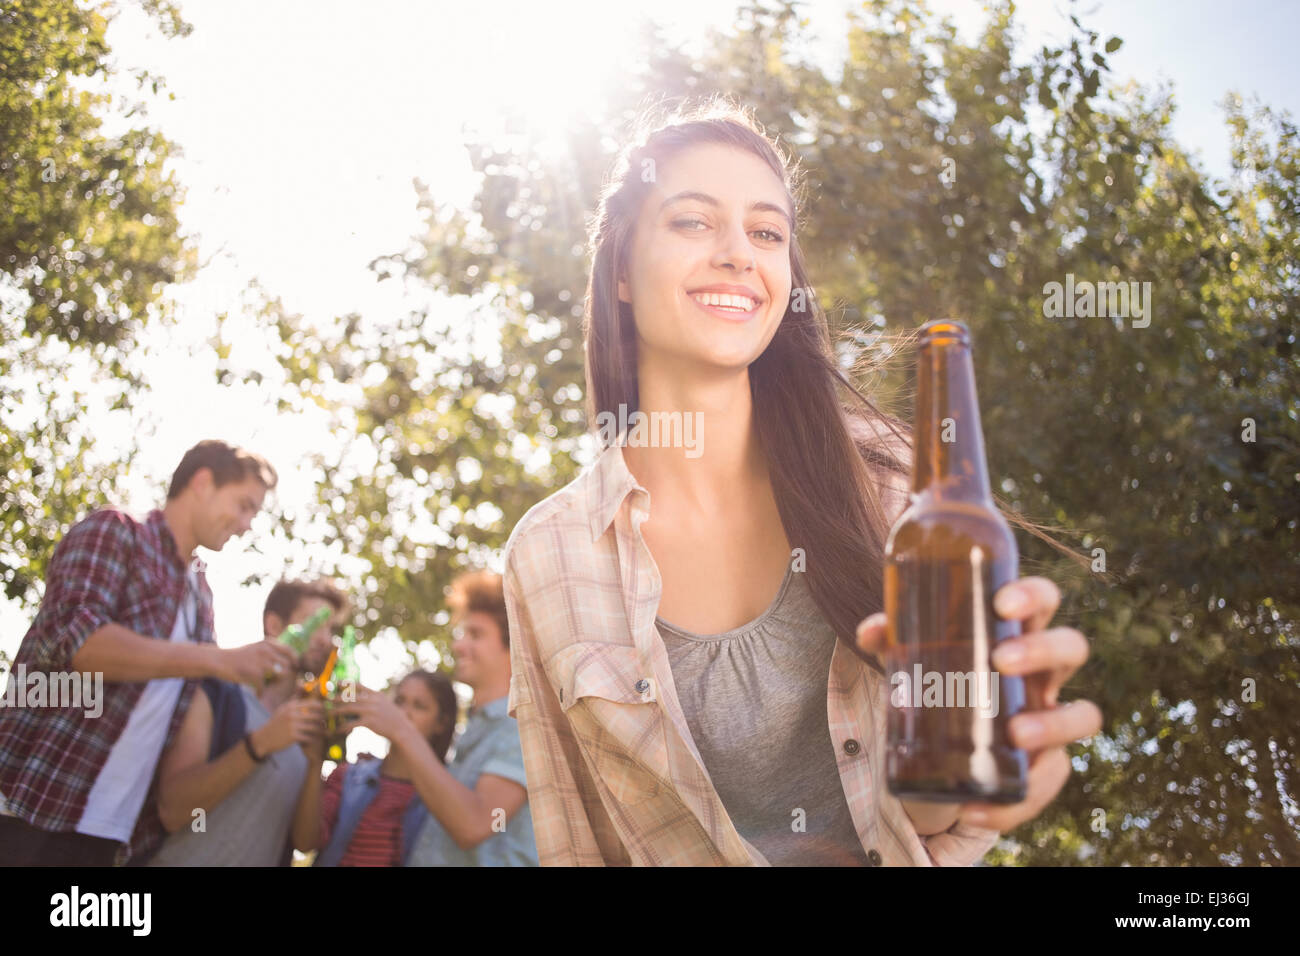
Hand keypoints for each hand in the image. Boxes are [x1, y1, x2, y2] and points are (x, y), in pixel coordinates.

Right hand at [215, 640, 299, 687]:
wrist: (218, 660)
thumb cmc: (236, 656)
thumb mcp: (254, 647)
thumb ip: (269, 651)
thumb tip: (286, 660)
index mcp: (267, 643)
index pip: (289, 651)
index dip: (294, 660)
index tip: (294, 667)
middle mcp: (266, 651)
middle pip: (287, 664)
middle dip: (285, 674)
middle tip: (278, 681)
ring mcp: (261, 662)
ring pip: (281, 674)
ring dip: (276, 683)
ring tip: (269, 686)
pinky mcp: (255, 673)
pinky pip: (264, 686)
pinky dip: (261, 692)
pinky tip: (258, 694)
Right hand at [252, 697, 325, 756]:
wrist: (264, 738)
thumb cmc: (276, 722)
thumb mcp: (283, 708)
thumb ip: (295, 697)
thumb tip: (302, 682)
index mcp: (291, 706)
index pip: (313, 704)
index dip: (321, 708)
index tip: (324, 712)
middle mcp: (292, 714)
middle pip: (315, 715)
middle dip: (322, 720)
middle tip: (325, 722)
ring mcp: (292, 725)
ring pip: (313, 727)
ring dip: (319, 730)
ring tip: (322, 731)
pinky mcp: (293, 736)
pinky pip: (309, 737)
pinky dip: (313, 739)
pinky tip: (314, 739)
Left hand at [335, 687, 413, 744]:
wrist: (401, 728)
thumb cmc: (391, 717)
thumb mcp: (384, 703)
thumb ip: (372, 699)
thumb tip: (360, 698)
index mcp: (375, 694)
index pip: (358, 685)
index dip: (346, 684)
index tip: (336, 684)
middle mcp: (372, 700)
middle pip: (350, 697)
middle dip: (336, 698)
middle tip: (326, 700)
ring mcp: (370, 710)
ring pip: (348, 709)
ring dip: (336, 711)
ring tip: (328, 714)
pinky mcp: (369, 722)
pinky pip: (351, 723)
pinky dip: (342, 727)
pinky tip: (336, 730)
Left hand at [856, 576, 1102, 832]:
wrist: (942, 744)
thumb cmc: (941, 679)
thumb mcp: (913, 658)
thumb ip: (892, 640)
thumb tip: (871, 631)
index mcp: (1016, 632)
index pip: (1043, 600)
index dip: (1033, 594)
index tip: (1001, 602)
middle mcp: (1044, 672)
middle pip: (1072, 647)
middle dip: (1043, 649)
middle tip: (1002, 659)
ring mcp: (1050, 718)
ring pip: (1083, 715)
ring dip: (1053, 724)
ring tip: (1015, 734)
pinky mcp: (1045, 767)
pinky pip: (1048, 782)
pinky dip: (1013, 802)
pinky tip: (974, 809)